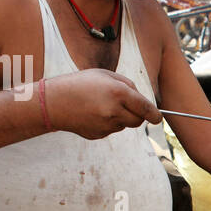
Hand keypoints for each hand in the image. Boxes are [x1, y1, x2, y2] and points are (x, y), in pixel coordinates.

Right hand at [40, 69, 161, 139]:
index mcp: (118, 92)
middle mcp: (114, 110)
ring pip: (124, 125)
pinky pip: (111, 130)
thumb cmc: (80, 84)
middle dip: (139, 116)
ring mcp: (106, 125)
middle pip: (138, 121)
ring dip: (121, 117)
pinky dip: (108, 123)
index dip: (155, 115)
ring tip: (102, 106)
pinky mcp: (98, 135)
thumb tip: (141, 99)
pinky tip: (93, 114)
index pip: (145, 108)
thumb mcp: (105, 75)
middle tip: (129, 107)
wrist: (53, 102)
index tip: (158, 118)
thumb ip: (127, 85)